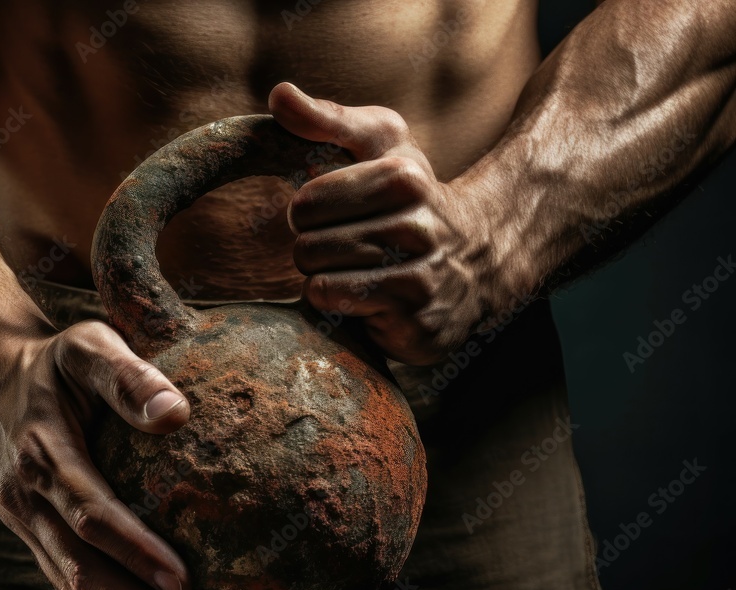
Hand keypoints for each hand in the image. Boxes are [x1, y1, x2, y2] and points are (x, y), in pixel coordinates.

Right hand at [0, 319, 203, 589]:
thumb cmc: (54, 360)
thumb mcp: (88, 346)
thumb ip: (129, 376)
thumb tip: (176, 414)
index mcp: (43, 452)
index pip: (91, 515)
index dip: (136, 552)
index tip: (183, 581)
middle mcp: (25, 494)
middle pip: (79, 568)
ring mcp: (21, 517)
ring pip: (68, 582)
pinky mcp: (27, 526)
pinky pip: (63, 573)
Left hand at [269, 82, 513, 365]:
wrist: (479, 261)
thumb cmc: (412, 199)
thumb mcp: (378, 146)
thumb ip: (326, 119)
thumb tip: (279, 94)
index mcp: (405, 180)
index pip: (307, 203)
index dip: (308, 212)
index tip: (333, 214)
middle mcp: (419, 230)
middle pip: (309, 247)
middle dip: (315, 250)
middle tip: (346, 248)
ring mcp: (422, 282)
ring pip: (320, 282)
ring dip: (325, 280)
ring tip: (357, 272)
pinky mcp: (417, 326)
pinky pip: (339, 312)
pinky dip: (341, 308)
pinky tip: (369, 300)